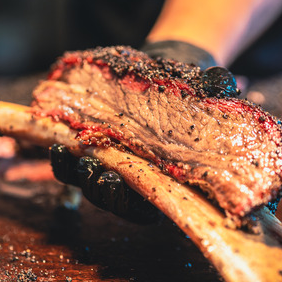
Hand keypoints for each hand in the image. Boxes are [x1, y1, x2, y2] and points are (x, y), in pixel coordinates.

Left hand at [48, 42, 239, 221]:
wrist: (167, 75)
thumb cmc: (194, 91)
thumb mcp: (212, 89)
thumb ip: (218, 89)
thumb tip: (227, 83)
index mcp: (167, 180)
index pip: (147, 205)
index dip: (131, 204)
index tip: (121, 186)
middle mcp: (138, 179)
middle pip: (113, 199)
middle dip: (100, 189)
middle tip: (96, 173)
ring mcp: (112, 165)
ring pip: (88, 183)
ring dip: (74, 173)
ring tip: (67, 154)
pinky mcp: (93, 149)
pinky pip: (73, 162)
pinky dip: (62, 156)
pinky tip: (54, 141)